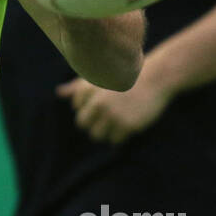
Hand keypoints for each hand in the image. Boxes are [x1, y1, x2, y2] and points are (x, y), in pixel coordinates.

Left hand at [57, 73, 171, 144]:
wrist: (156, 77)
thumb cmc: (126, 76)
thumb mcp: (101, 76)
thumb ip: (78, 86)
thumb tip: (59, 93)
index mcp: (89, 89)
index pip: (78, 109)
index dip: (89, 109)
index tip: (103, 102)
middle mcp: (98, 102)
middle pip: (83, 124)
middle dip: (92, 123)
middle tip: (108, 117)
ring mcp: (113, 115)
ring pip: (97, 135)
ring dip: (104, 132)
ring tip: (117, 121)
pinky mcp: (127, 125)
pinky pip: (114, 140)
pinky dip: (119, 136)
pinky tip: (128, 123)